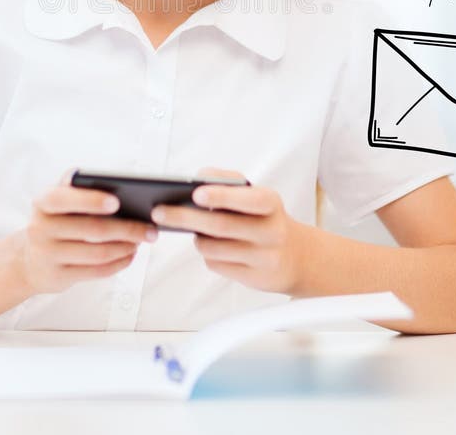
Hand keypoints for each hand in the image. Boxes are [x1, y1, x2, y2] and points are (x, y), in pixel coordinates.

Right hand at [15, 168, 158, 295]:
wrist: (28, 259)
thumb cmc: (55, 221)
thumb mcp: (58, 200)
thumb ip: (77, 186)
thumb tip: (117, 184)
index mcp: (43, 202)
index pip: (63, 198)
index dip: (90, 200)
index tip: (117, 202)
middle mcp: (41, 228)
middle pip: (91, 230)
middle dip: (126, 228)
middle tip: (150, 228)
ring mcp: (48, 255)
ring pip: (97, 253)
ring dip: (125, 247)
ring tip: (142, 240)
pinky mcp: (58, 278)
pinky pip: (96, 272)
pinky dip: (118, 263)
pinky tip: (130, 255)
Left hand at [151, 167, 306, 294]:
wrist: (296, 256)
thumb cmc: (265, 218)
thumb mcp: (257, 196)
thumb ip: (229, 181)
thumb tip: (199, 177)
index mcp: (271, 203)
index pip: (248, 199)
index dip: (222, 195)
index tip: (196, 192)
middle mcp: (271, 231)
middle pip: (221, 225)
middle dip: (186, 217)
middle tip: (159, 211)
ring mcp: (264, 257)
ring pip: (214, 249)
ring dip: (197, 238)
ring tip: (192, 230)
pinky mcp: (254, 279)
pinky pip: (218, 265)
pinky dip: (208, 255)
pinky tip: (211, 247)